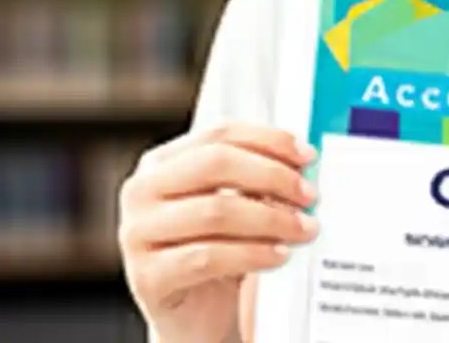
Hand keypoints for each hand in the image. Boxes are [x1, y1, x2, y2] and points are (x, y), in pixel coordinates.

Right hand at [119, 124, 319, 342]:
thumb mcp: (234, 205)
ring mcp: (138, 234)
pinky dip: (252, 254)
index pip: (218, 135)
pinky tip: (279, 255)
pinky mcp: (148, 276)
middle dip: (273, 176)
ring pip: (215, 211)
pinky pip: (208, 257)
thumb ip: (257, 180)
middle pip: (215, 164)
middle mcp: (142, 192)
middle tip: (310, 195)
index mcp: (162, 164)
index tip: (307, 156)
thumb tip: (301, 166)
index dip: (268, 141)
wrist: (195, 314)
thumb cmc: (217, 250)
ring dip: (272, 219)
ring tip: (304, 229)